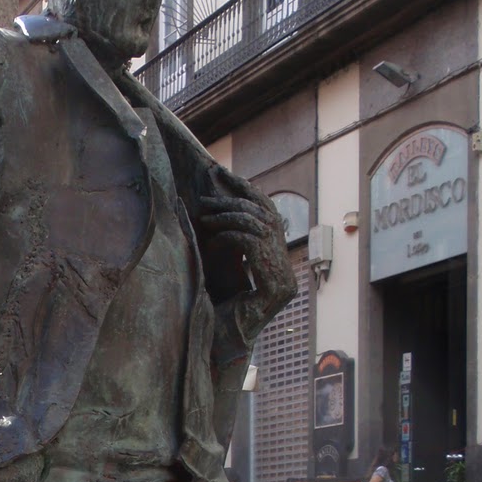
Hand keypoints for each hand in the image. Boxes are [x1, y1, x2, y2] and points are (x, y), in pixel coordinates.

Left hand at [197, 167, 295, 315]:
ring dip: (222, 217)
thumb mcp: (251, 250)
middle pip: (251, 206)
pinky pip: (241, 238)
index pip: (260, 198)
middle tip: (203, 200)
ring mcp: (274, 247)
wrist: (263, 308)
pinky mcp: (265, 259)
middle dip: (225, 201)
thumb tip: (230, 207)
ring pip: (246, 219)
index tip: (222, 172)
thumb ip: (247, 230)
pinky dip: (224, 237)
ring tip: (203, 219)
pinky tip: (212, 243)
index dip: (241, 184)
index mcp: (277, 229)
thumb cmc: (253, 280)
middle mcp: (279, 235)